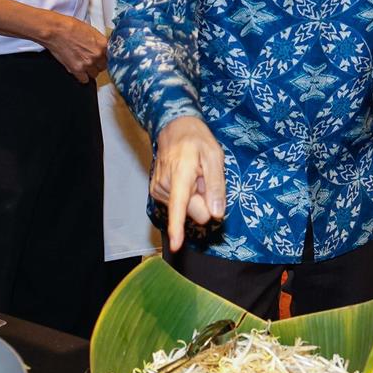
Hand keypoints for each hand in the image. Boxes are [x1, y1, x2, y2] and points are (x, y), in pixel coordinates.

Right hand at [43, 14, 107, 82]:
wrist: (56, 30)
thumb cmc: (69, 27)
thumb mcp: (90, 30)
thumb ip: (99, 41)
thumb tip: (103, 47)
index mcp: (102, 44)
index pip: (111, 57)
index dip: (106, 57)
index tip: (103, 58)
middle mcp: (96, 55)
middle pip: (104, 66)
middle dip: (98, 64)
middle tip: (92, 59)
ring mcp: (87, 63)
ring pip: (94, 74)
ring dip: (90, 70)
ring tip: (84, 64)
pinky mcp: (77, 69)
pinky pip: (84, 79)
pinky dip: (82, 77)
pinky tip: (80, 71)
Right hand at [151, 115, 225, 250]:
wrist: (174, 127)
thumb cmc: (197, 140)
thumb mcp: (214, 156)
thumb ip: (216, 186)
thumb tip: (216, 214)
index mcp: (180, 176)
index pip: (179, 206)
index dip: (178, 228)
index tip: (176, 245)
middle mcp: (165, 186)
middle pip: (193, 212)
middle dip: (203, 201)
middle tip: (203, 179)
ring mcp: (158, 189)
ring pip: (186, 209)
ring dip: (194, 196)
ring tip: (194, 175)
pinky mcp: (156, 192)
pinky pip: (179, 205)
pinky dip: (186, 195)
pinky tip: (186, 179)